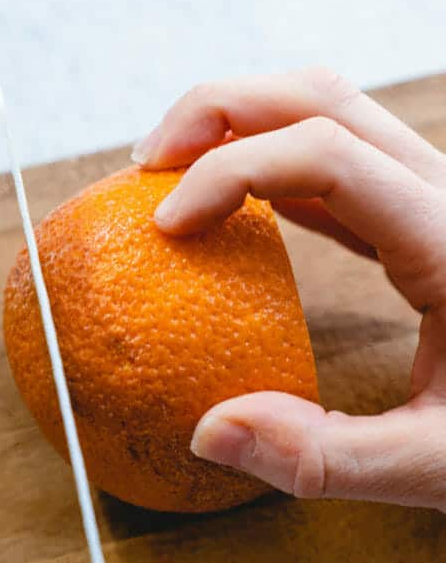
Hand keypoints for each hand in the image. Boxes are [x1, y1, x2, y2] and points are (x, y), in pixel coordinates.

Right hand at [132, 67, 445, 512]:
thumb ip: (325, 459)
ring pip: (327, 110)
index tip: (166, 226)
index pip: (327, 155)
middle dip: (218, 111)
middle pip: (320, 96)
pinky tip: (230, 207)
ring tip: (172, 176)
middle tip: (147, 166)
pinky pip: (335, 159)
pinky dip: (269, 165)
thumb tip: (209, 433)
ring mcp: (435, 193)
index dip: (230, 173)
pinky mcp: (421, 211)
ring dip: (239, 125)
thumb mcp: (440, 466)